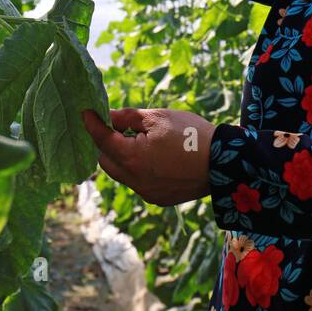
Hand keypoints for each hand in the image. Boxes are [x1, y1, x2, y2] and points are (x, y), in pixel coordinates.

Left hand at [81, 107, 214, 206]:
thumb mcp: (159, 117)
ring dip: (122, 157)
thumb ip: (128, 117)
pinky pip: (138, 183)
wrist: (225, 162)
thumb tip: (108, 116)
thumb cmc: (192, 135)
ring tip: (138, 140)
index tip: (86, 112)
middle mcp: (135, 181)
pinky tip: (154, 157)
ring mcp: (147, 193)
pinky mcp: (159, 198)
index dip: (92, 124)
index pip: (102, 140)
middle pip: (107, 161)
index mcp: (133, 158)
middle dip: (106, 143)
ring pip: (122, 174)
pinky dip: (137, 169)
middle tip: (116, 126)